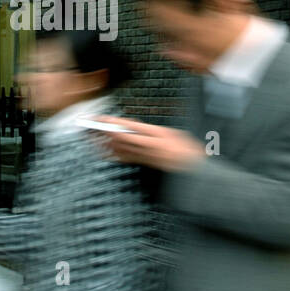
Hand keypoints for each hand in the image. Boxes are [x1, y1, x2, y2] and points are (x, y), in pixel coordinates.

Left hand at [87, 116, 203, 172]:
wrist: (196, 171)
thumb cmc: (189, 151)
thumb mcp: (175, 134)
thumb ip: (154, 131)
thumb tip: (135, 127)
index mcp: (160, 135)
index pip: (133, 128)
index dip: (117, 124)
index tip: (104, 119)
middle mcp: (152, 147)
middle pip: (125, 140)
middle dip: (108, 133)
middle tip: (93, 128)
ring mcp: (149, 158)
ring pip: (123, 150)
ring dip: (107, 144)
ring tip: (94, 137)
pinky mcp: (147, 165)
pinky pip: (128, 159)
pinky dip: (115, 154)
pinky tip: (105, 151)